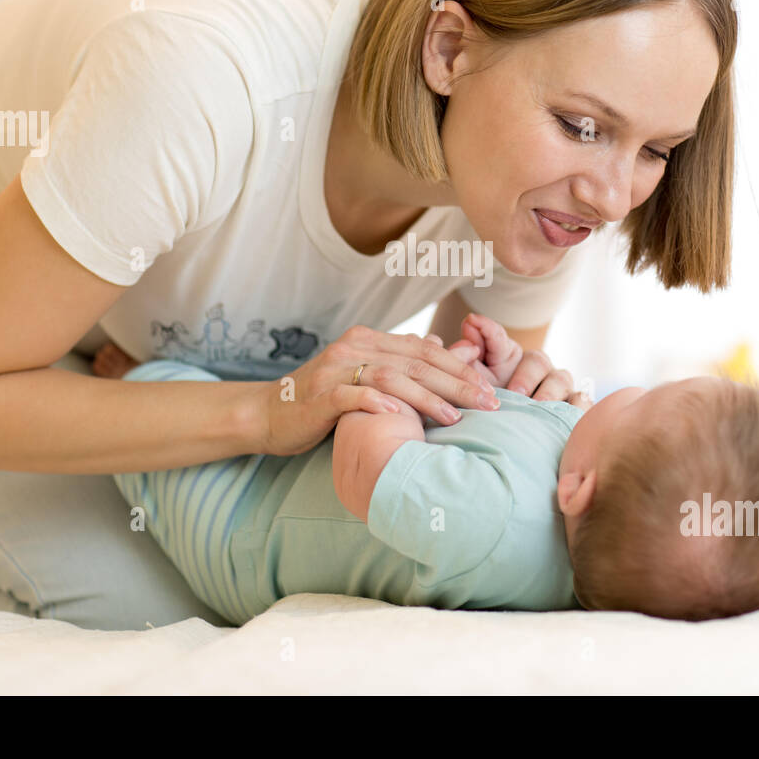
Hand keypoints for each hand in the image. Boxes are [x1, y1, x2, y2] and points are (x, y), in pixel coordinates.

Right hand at [256, 324, 498, 455]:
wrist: (269, 414)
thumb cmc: (322, 400)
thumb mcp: (363, 376)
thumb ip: (397, 363)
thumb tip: (439, 346)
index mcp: (369, 340)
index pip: (425, 349)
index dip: (460, 367)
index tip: (489, 387)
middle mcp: (355, 347)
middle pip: (416, 361)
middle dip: (457, 382)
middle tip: (489, 402)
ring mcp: (336, 369)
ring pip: (391, 377)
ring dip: (427, 397)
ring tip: (455, 418)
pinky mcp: (319, 394)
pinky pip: (352, 394)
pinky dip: (377, 403)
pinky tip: (399, 415)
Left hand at [452, 312, 577, 401]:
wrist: (510, 435)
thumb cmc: (489, 403)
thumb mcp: (474, 382)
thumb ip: (466, 358)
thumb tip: (467, 326)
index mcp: (506, 356)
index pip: (498, 339)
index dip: (488, 331)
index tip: (472, 324)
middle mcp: (534, 367)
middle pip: (536, 361)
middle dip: (525, 375)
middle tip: (514, 391)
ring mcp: (555, 386)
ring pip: (560, 380)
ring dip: (549, 393)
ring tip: (536, 407)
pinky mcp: (571, 406)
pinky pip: (581, 401)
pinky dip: (578, 403)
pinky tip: (571, 407)